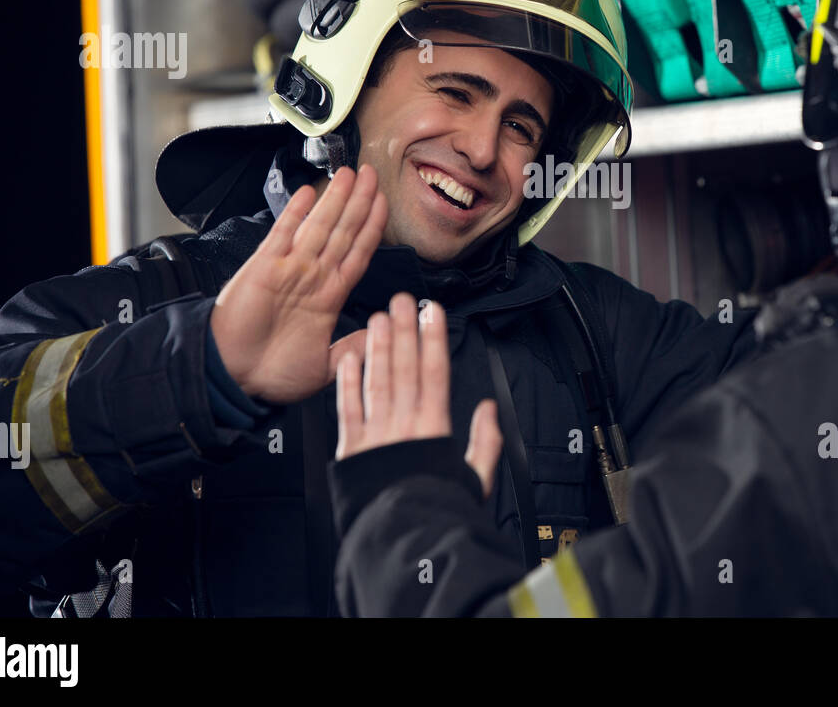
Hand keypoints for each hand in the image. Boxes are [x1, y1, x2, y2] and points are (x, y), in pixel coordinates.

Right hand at [209, 164, 387, 403]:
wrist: (232, 378)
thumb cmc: (272, 374)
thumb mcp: (326, 367)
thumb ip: (355, 348)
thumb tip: (384, 331)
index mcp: (329, 297)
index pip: (358, 252)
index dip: (373, 227)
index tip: (385, 203)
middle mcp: (312, 277)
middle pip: (343, 231)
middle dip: (360, 202)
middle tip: (373, 174)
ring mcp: (289, 269)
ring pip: (319, 226)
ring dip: (335, 199)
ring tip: (351, 174)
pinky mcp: (263, 268)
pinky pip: (283, 234)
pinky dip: (295, 212)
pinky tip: (308, 192)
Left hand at [335, 293, 501, 498]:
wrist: (404, 538)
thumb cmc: (438, 511)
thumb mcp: (476, 480)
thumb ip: (485, 443)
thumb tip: (490, 411)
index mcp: (435, 430)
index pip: (435, 373)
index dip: (433, 339)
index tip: (432, 313)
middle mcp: (404, 426)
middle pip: (405, 368)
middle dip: (405, 331)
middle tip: (402, 300)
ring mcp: (376, 435)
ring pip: (377, 381)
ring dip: (378, 347)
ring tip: (378, 318)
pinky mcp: (352, 450)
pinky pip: (348, 409)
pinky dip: (347, 382)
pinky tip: (348, 359)